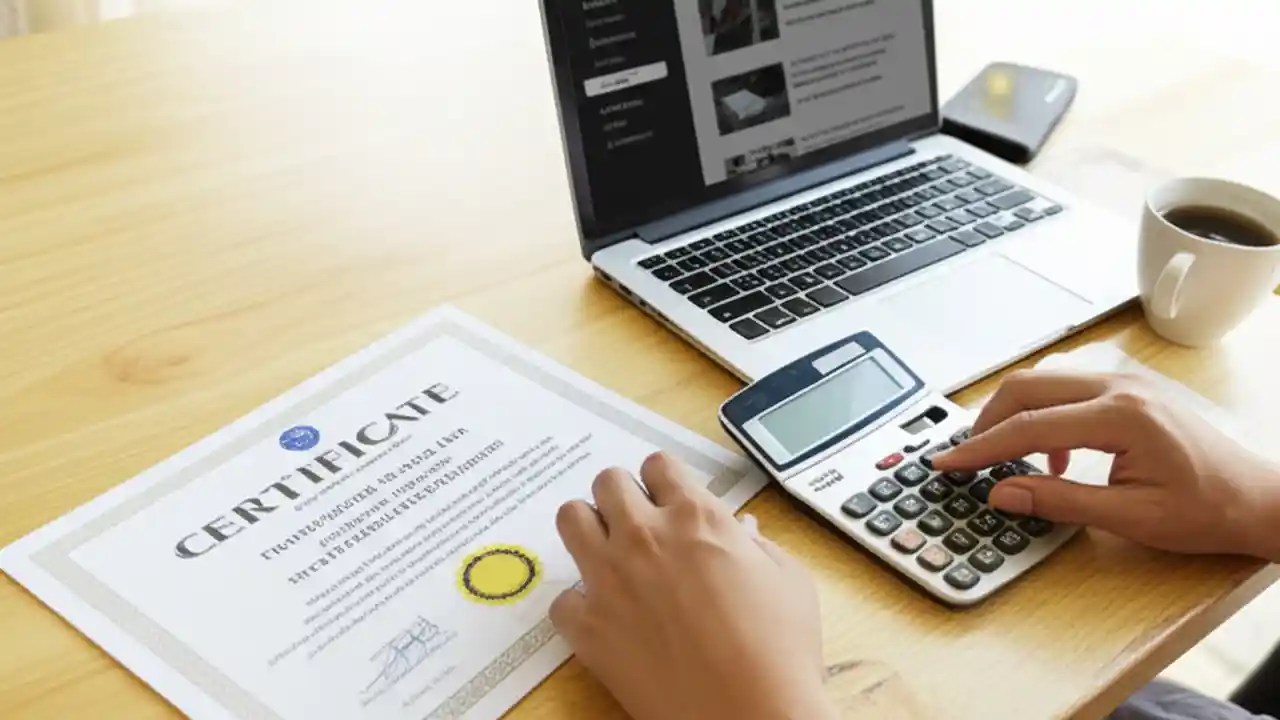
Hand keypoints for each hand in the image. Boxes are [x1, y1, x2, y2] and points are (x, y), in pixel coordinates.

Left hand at [550, 452, 835, 719]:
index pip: (658, 465)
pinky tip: (605, 617)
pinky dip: (580, 605)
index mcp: (697, 517)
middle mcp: (646, 537)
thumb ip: (757, 544)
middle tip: (637, 523)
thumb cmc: (779, 653)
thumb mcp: (788, 581)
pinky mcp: (588, 626)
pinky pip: (562, 598)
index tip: (669, 499)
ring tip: (610, 554)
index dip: (664, 481)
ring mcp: (610, 579)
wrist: (750, 715)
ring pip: (570, 518)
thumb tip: (741, 528)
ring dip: (589, 529)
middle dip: (622, 497)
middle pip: (607, 481)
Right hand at [932, 370, 1279, 559]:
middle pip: (1027, 386)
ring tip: (1002, 455)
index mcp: (1119, 417)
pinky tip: (1051, 457)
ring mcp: (1125, 384)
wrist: (1257, 499)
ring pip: (1044, 381)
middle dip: (988, 421)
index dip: (980, 448)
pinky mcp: (1128, 391)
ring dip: (1014, 414)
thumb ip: (1059, 501)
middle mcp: (1119, 388)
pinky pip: (1067, 390)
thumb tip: (1003, 492)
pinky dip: (1043, 415)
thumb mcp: (1130, 518)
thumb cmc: (1208, 510)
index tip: (947, 462)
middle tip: (967, 457)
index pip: (1028, 427)